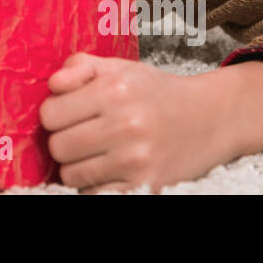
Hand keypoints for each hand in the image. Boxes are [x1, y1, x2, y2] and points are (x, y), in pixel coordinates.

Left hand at [38, 52, 232, 193]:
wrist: (211, 118)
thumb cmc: (157, 92)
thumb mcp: (120, 67)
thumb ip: (80, 66)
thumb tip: (53, 84)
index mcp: (115, 90)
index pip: (50, 114)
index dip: (54, 114)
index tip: (68, 114)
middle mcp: (125, 125)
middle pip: (58, 147)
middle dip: (63, 141)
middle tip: (82, 135)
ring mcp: (136, 160)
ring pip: (71, 175)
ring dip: (77, 166)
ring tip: (96, 153)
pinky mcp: (146, 185)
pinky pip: (95, 195)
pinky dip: (95, 186)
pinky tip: (108, 170)